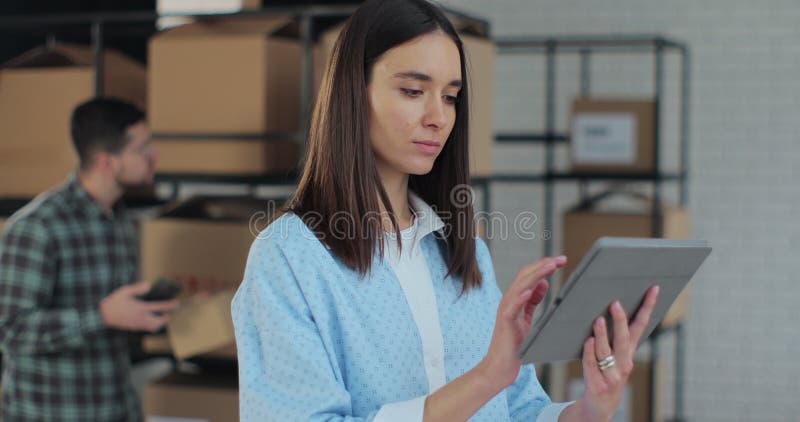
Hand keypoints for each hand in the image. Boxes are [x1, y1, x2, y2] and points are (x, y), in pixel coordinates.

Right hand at [100, 281, 180, 331]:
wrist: (102, 316)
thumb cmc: (114, 302)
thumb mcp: (125, 291)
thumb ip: (138, 288)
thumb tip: (149, 285)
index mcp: (140, 308)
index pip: (159, 307)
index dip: (170, 305)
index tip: (176, 303)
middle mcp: (141, 318)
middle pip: (159, 322)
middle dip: (166, 318)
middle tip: (168, 312)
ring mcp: (137, 324)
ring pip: (153, 327)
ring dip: (160, 323)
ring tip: (161, 316)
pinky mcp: (133, 328)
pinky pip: (147, 328)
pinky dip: (152, 325)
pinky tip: (150, 319)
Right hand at [478, 256, 566, 389]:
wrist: (499, 367)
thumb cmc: (514, 345)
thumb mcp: (527, 319)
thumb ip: (533, 301)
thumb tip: (544, 283)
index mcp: (515, 299)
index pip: (529, 275)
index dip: (543, 266)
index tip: (560, 260)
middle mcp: (509, 300)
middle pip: (525, 275)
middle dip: (543, 265)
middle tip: (560, 259)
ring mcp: (505, 310)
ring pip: (520, 286)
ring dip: (536, 274)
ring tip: (550, 266)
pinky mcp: (505, 322)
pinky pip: (512, 307)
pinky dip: (520, 297)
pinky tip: (529, 291)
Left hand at [575, 285, 660, 421]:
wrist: (598, 408)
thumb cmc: (605, 376)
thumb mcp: (614, 357)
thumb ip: (612, 337)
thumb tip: (608, 307)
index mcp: (629, 353)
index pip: (641, 326)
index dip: (648, 307)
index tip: (653, 289)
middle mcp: (624, 364)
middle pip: (625, 339)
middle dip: (621, 321)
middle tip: (615, 303)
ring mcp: (612, 376)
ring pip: (607, 352)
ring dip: (603, 335)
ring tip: (598, 320)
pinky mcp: (598, 385)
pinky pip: (592, 364)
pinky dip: (589, 352)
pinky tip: (587, 341)